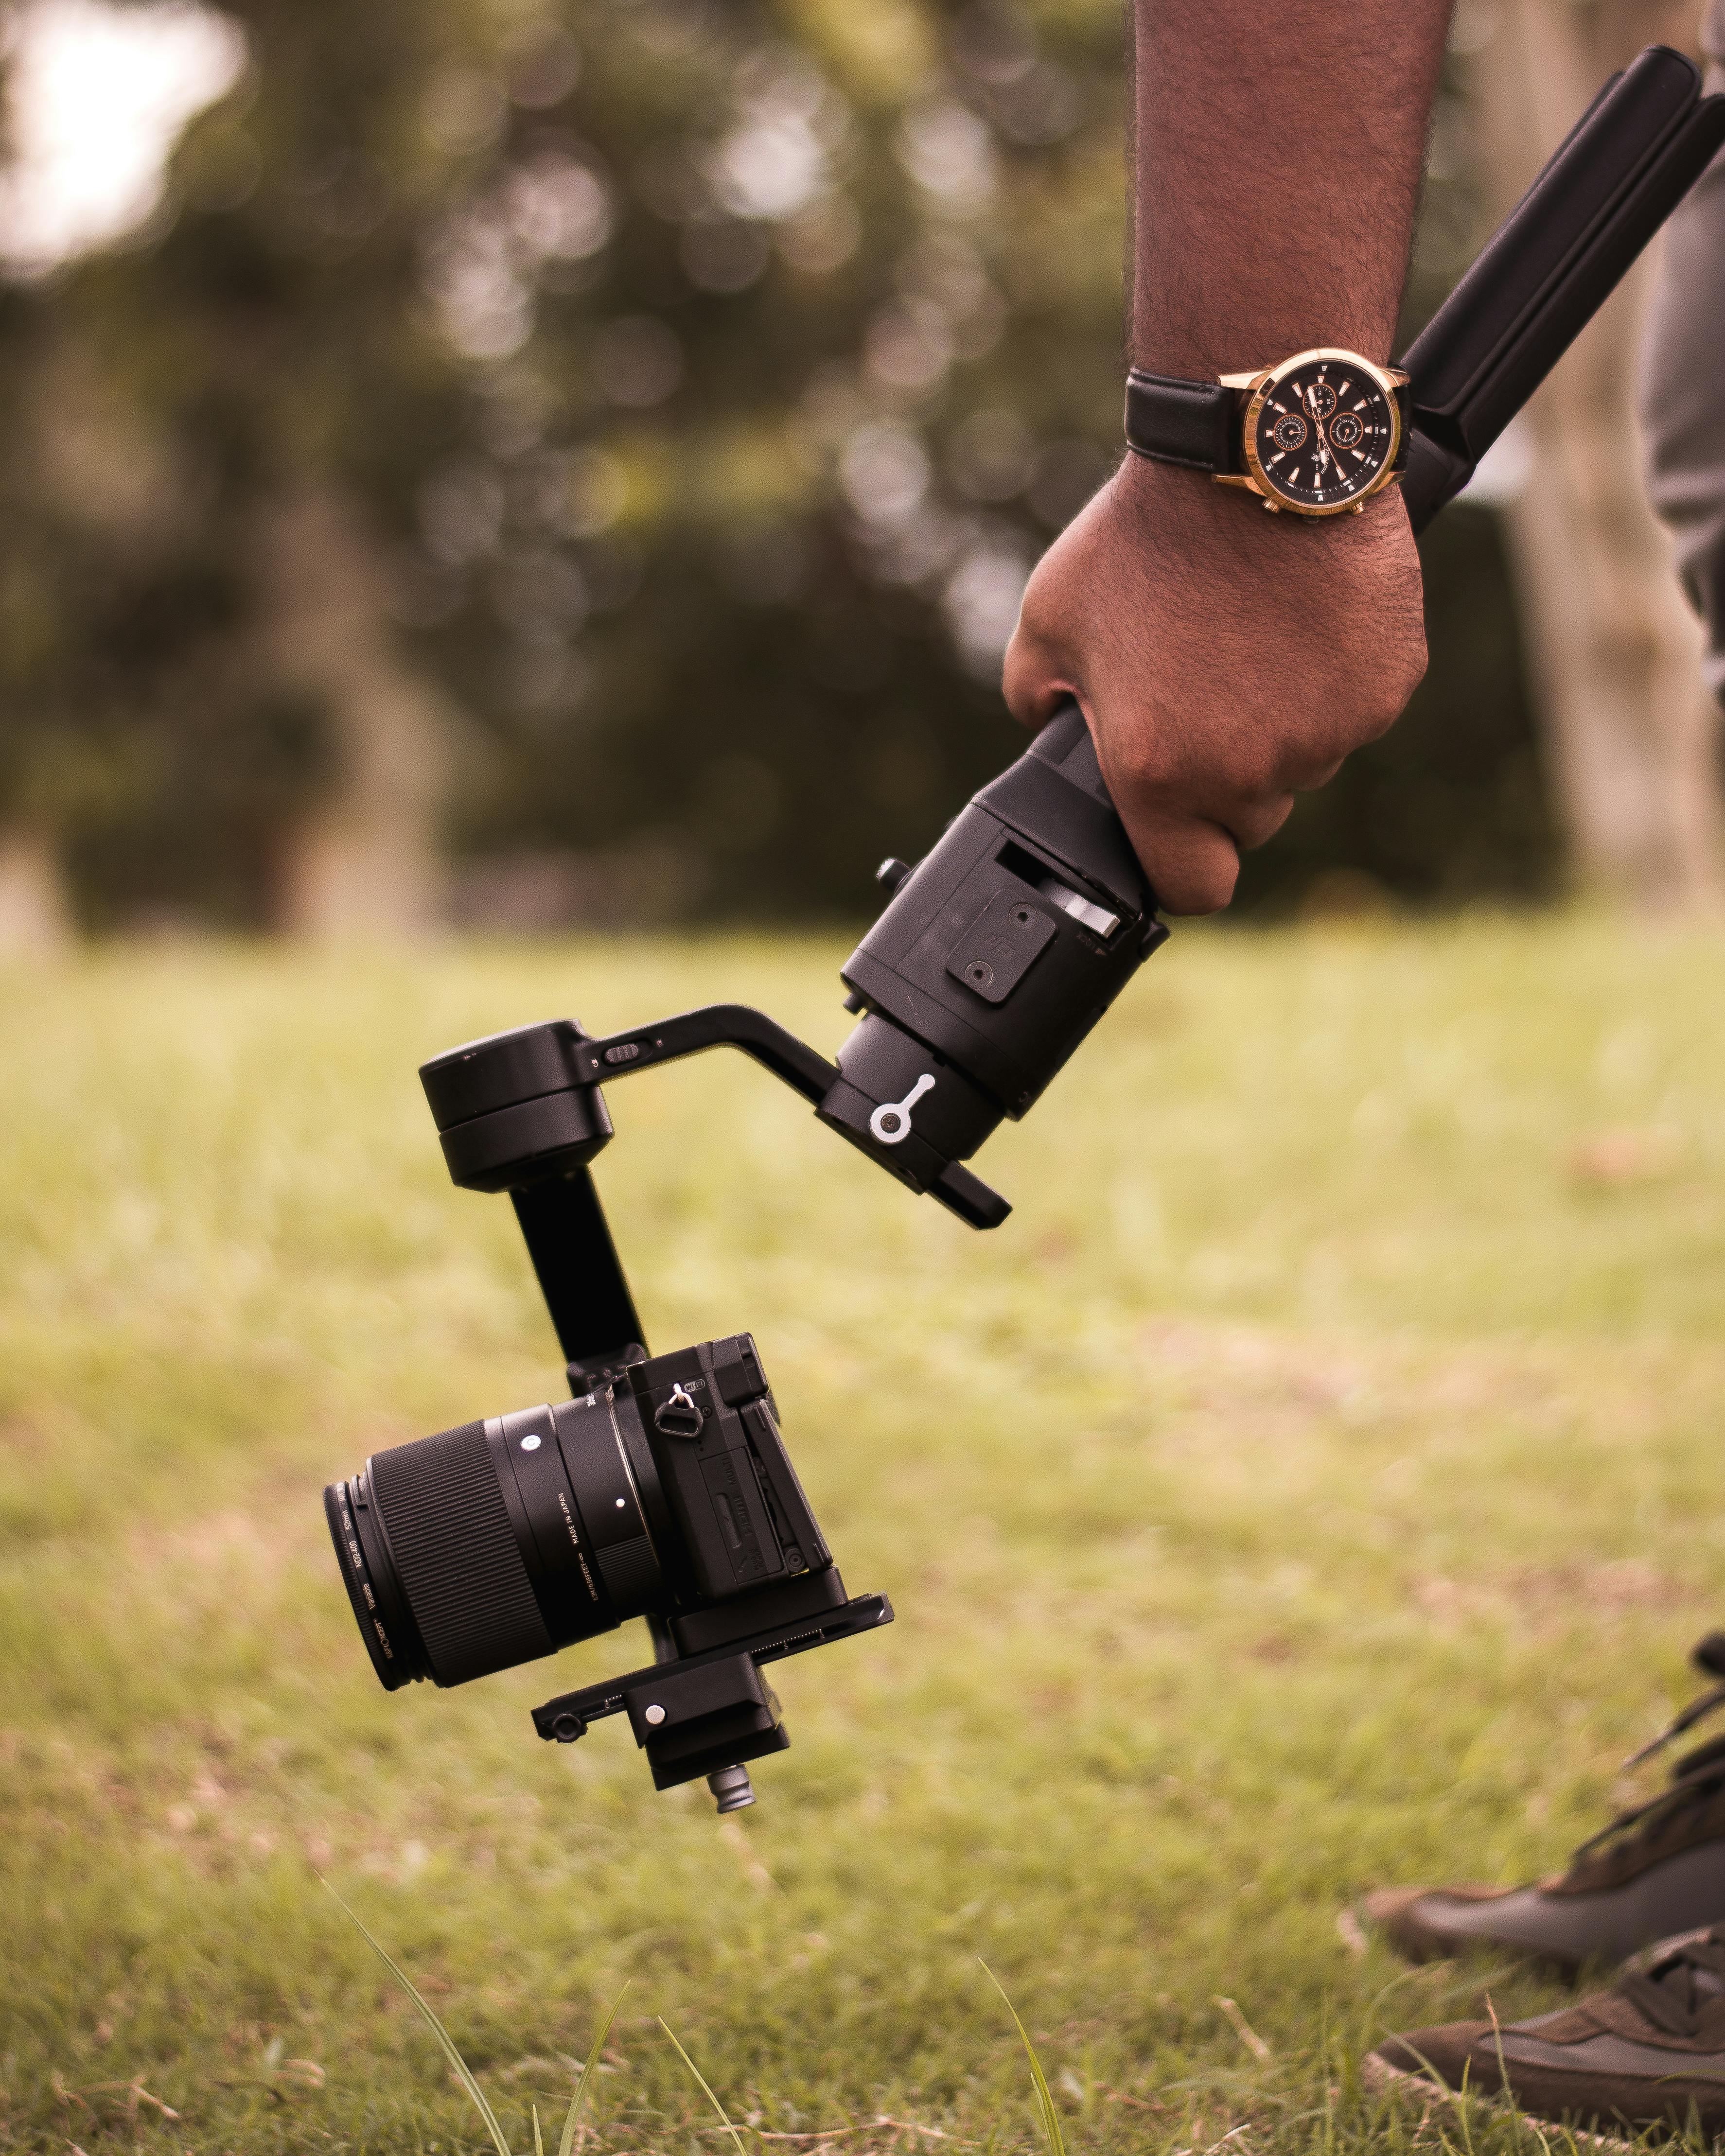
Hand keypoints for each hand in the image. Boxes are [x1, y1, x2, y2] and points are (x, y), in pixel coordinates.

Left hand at [1001, 452, 1425, 912]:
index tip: (1180, 835)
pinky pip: (1356, 712)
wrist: (1251, 454)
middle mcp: (1250, 769)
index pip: (1193, 886)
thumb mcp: (1049, 623)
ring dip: (1282, 725)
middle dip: (1227, 778)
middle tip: (1205, 693)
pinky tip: (1302, 619)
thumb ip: (1040, 700)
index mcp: (1161, 774)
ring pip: (1306, 763)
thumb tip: (1052, 731)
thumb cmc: (1144, 538)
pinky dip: (1335, 681)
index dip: (1183, 865)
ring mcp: (1327, 732)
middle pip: (1249, 821)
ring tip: (1250, 641)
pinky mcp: (1386, 687)